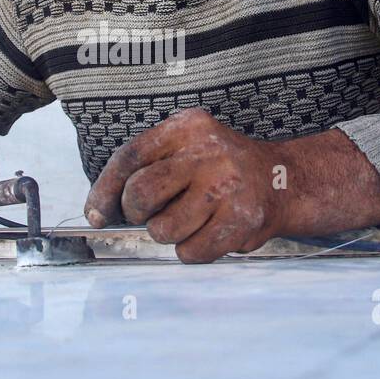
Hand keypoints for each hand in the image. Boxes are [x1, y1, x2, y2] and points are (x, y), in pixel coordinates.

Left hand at [83, 108, 288, 262]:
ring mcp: (226, 186)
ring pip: (163, 229)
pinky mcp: (241, 220)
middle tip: (151, 214)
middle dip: (137, 212)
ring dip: (167, 234)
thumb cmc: (222, 169)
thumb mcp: (187, 146)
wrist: (283, 180)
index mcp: (188, 127)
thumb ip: (148, 166)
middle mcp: (207, 152)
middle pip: (141, 193)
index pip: (130, 157)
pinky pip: (191, 251)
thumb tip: (100, 208)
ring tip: (189, 220)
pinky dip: (191, 250)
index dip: (105, 189)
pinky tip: (208, 232)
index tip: (96, 211)